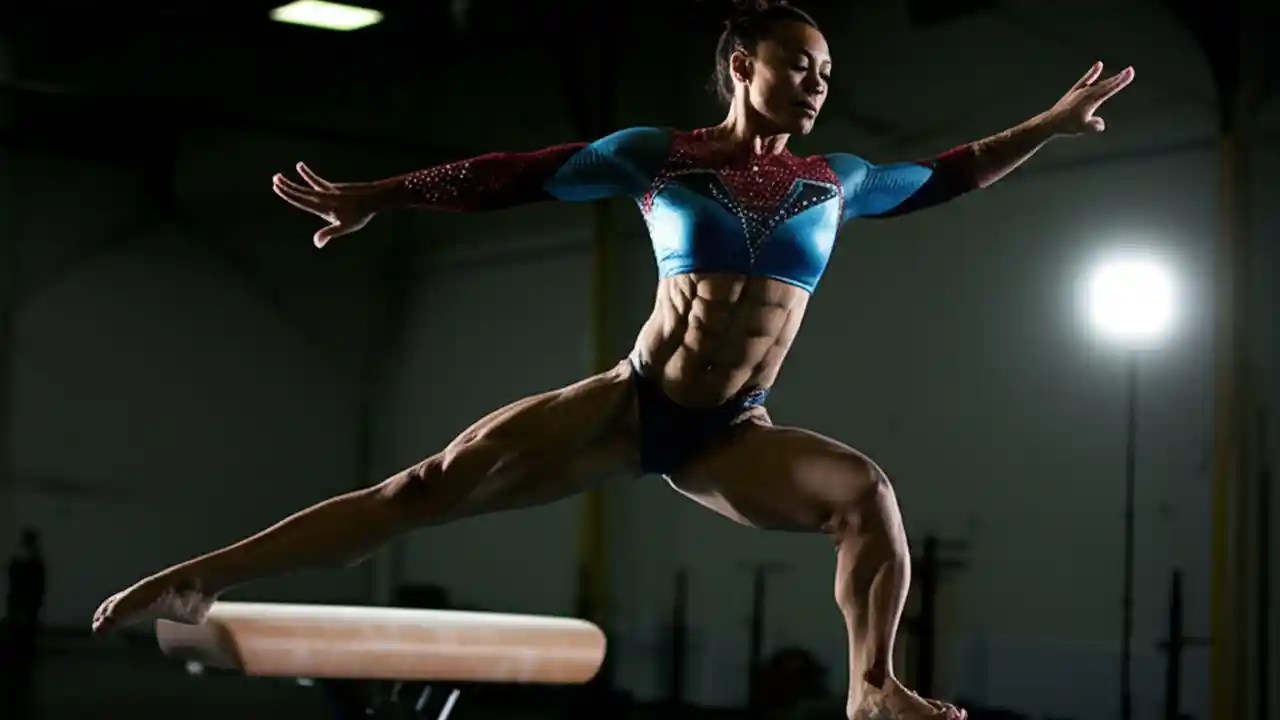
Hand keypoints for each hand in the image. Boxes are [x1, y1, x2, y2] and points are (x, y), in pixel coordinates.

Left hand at [272, 163, 393, 247]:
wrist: (373, 201)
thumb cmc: (361, 214)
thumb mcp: (345, 225)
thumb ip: (329, 232)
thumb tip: (317, 244)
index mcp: (321, 210)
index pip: (300, 201)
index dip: (288, 194)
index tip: (277, 186)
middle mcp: (321, 203)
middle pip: (299, 195)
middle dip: (286, 188)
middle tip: (275, 179)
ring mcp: (325, 196)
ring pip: (304, 188)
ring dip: (291, 183)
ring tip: (278, 176)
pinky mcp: (332, 190)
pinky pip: (316, 181)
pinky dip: (307, 174)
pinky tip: (299, 166)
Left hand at [1044, 61, 1134, 135]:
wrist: (1051, 122)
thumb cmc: (1068, 126)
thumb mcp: (1084, 128)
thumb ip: (1095, 125)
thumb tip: (1100, 124)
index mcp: (1091, 99)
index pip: (1109, 88)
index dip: (1120, 81)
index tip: (1130, 72)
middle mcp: (1087, 92)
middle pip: (1106, 84)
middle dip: (1119, 78)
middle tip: (1130, 71)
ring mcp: (1081, 90)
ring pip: (1098, 82)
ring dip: (1110, 78)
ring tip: (1122, 72)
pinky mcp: (1075, 91)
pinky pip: (1086, 80)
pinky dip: (1092, 73)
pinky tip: (1098, 65)